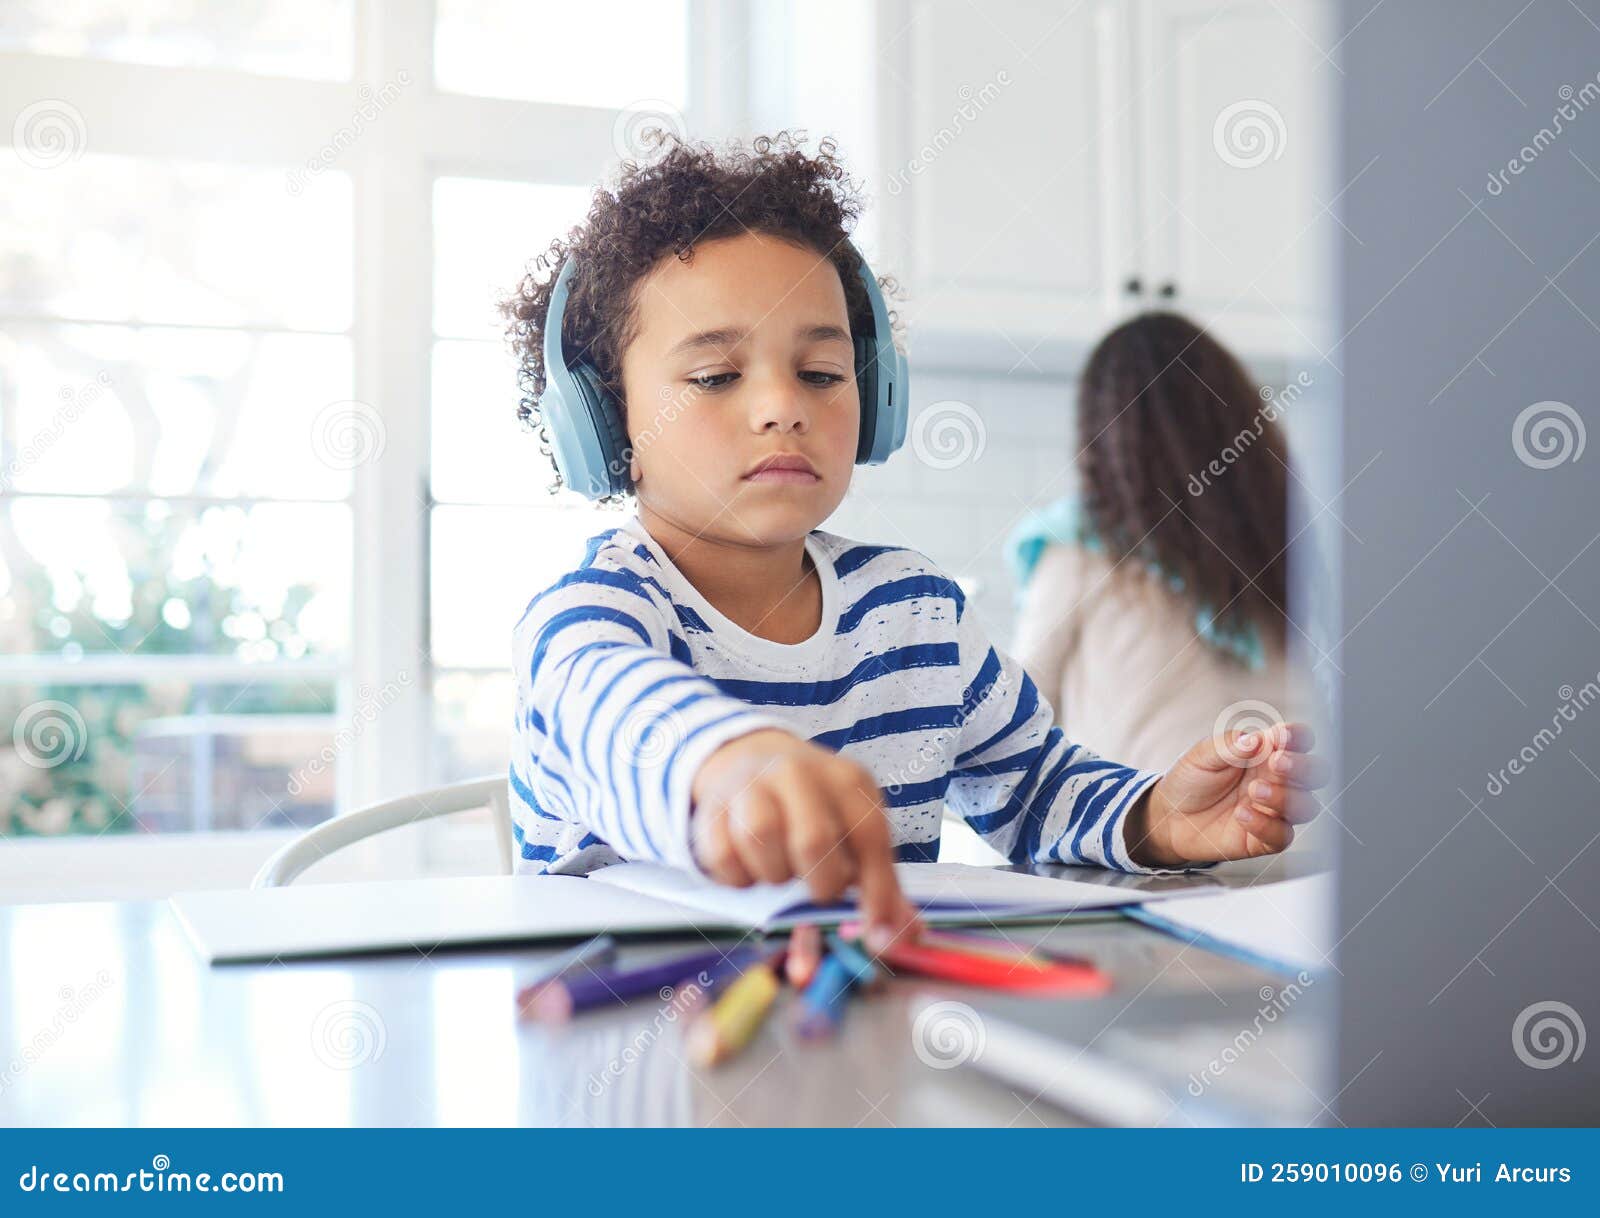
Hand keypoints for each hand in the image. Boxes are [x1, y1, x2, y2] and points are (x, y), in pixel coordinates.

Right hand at [689, 728, 920, 945]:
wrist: (753, 765)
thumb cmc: (816, 814)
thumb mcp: (855, 837)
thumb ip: (881, 889)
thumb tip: (904, 938)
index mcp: (847, 780)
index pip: (869, 835)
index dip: (876, 890)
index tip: (874, 931)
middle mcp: (799, 772)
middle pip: (813, 840)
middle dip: (821, 883)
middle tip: (820, 890)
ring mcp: (751, 784)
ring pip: (761, 838)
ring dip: (775, 875)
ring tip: (783, 871)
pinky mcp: (711, 808)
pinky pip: (722, 855)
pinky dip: (738, 878)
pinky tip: (751, 870)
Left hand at [1125, 722, 1326, 866]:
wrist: (1170, 816)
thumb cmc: (1191, 781)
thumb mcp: (1201, 755)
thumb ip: (1228, 746)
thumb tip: (1253, 740)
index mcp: (1266, 753)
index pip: (1298, 741)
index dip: (1298, 737)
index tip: (1283, 735)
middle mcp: (1277, 781)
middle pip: (1314, 774)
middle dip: (1302, 767)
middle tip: (1277, 763)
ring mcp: (1274, 810)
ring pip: (1305, 806)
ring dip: (1284, 797)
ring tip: (1253, 791)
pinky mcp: (1265, 838)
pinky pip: (1282, 835)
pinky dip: (1266, 825)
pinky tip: (1243, 815)